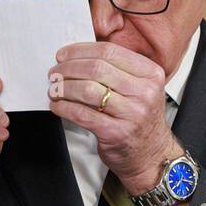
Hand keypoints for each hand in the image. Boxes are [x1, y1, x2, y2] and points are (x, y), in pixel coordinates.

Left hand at [48, 42, 180, 195]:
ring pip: (87, 90)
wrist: (151, 155)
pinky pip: (82, 114)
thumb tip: (77, 56)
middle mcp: (144, 92)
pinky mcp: (116, 133)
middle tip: (54, 73)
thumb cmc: (139, 119)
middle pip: (97, 68)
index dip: (80, 51)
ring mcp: (132, 113)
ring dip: (64, 88)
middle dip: (68, 68)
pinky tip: (57, 106)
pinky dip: (64, 108)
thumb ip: (118, 70)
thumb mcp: (140, 88)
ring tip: (54, 89)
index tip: (63, 55)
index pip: (110, 51)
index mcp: (150, 74)